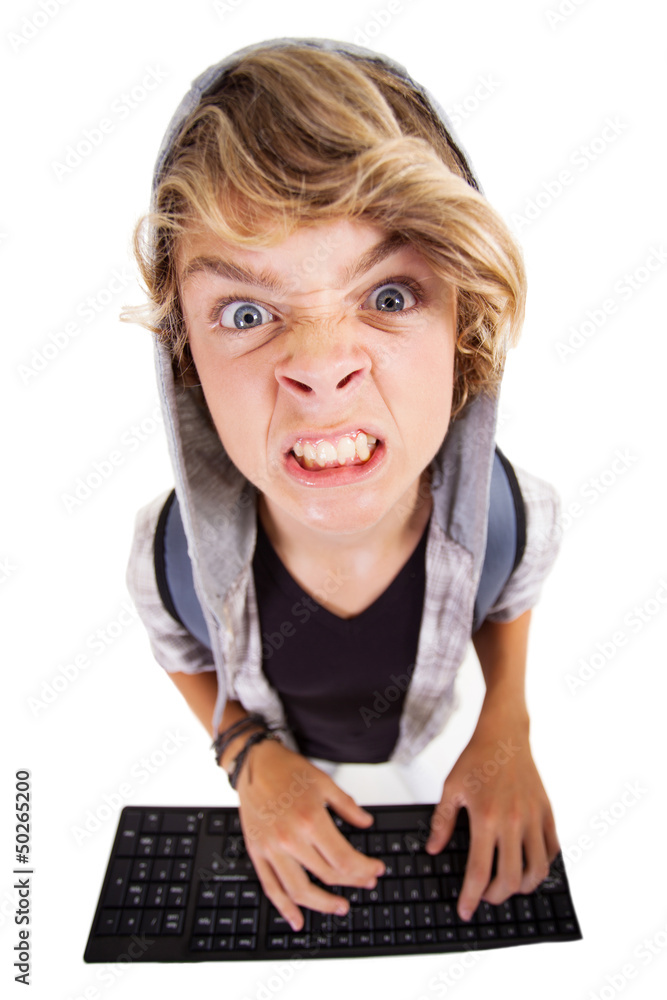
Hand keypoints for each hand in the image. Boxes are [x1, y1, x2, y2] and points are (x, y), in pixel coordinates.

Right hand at [235, 738, 384, 930]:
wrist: (253, 764)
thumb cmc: (286, 770)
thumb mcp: (324, 782)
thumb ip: (347, 806)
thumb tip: (366, 822)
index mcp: (310, 820)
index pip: (344, 859)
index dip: (364, 869)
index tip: (375, 870)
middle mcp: (290, 839)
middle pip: (327, 875)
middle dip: (353, 882)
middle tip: (366, 882)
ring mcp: (272, 849)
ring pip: (300, 891)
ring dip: (323, 904)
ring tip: (340, 907)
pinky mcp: (258, 853)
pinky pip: (271, 888)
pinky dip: (284, 908)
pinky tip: (298, 919)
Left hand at [425, 713, 559, 921]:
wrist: (504, 735)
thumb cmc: (477, 758)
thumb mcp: (451, 788)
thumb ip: (442, 822)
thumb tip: (433, 850)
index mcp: (486, 818)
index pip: (480, 872)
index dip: (471, 897)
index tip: (465, 909)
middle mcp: (513, 822)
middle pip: (511, 880)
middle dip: (495, 897)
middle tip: (484, 896)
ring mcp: (534, 818)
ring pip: (537, 871)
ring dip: (523, 886)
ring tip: (509, 884)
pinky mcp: (547, 813)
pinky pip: (552, 850)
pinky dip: (543, 864)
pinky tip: (529, 863)